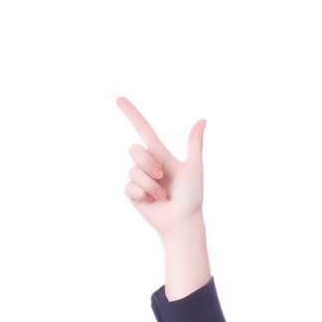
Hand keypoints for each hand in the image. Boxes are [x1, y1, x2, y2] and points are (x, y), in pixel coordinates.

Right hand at [117, 95, 205, 237]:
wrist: (183, 221)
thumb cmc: (192, 197)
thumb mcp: (194, 167)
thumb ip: (195, 144)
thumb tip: (202, 120)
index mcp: (160, 154)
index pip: (143, 129)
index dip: (131, 114)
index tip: (118, 99)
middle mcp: (148, 164)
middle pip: (135, 150)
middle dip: (148, 163)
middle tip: (162, 177)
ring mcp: (139, 179)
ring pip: (133, 170)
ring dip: (150, 184)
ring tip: (162, 196)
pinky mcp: (133, 194)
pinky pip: (130, 186)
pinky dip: (143, 194)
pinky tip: (151, 202)